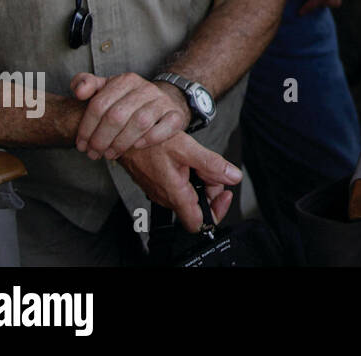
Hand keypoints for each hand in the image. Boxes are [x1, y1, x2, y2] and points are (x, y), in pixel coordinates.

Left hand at [71, 72, 188, 160]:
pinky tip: (136, 147)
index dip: (86, 128)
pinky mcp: (176, 115)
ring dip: (121, 143)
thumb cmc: (128, 100)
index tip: (81, 144)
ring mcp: (162, 101)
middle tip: (94, 153)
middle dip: (101, 139)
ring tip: (110, 154)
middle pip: (117, 116)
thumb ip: (86, 84)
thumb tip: (79, 93)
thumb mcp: (106, 88)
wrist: (164, 102)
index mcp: (126, 80)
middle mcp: (145, 88)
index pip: (99, 105)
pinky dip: (150, 138)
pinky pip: (165, 127)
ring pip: (139, 123)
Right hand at [117, 133, 241, 232]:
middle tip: (213, 169)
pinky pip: (180, 188)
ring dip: (201, 182)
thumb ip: (212, 165)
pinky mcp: (158, 186)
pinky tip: (189, 163)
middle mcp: (167, 198)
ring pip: (190, 196)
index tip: (224, 194)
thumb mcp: (187, 149)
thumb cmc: (151, 142)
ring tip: (200, 163)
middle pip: (198, 207)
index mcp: (176, 194)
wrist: (128, 137)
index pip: (198, 223)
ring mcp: (161, 193)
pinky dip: (190, 177)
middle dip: (211, 190)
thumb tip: (233, 176)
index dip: (216, 212)